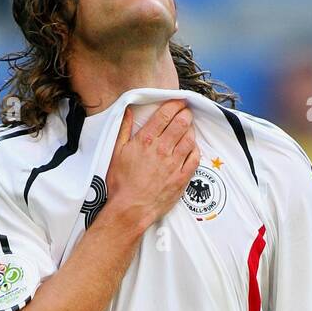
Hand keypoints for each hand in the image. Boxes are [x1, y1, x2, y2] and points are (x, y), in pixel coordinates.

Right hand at [105, 100, 198, 233]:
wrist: (130, 209)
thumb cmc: (120, 183)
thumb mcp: (116, 153)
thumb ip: (123, 130)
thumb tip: (129, 112)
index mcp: (146, 141)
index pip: (165, 115)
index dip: (174, 104)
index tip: (178, 101)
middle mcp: (162, 150)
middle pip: (181, 123)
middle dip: (186, 114)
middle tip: (186, 112)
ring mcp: (173, 164)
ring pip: (190, 138)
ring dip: (191, 129)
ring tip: (189, 127)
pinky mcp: (181, 178)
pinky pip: (195, 159)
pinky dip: (195, 149)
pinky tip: (192, 147)